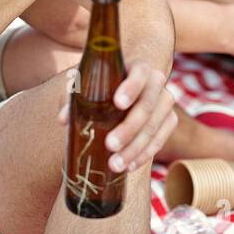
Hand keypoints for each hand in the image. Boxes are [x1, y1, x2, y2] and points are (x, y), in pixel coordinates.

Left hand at [58, 60, 176, 172]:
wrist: (124, 91)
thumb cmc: (103, 86)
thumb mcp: (89, 86)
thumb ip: (76, 98)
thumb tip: (64, 119)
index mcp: (139, 67)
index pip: (140, 73)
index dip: (131, 87)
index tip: (117, 103)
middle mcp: (157, 82)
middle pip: (147, 105)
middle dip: (129, 128)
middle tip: (109, 144)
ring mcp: (165, 103)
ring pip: (154, 127)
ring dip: (135, 148)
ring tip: (114, 164)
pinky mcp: (169, 121)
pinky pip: (160, 140)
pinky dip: (144, 155)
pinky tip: (129, 166)